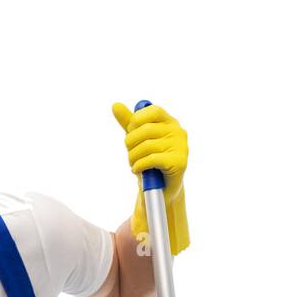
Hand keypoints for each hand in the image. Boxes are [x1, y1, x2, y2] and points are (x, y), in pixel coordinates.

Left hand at [111, 101, 189, 255]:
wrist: (160, 191)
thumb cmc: (149, 163)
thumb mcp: (137, 141)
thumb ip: (128, 123)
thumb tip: (115, 105)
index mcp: (170, 122)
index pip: (152, 111)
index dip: (136, 122)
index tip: (130, 134)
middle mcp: (178, 132)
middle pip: (146, 130)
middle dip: (130, 143)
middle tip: (130, 154)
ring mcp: (181, 147)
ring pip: (147, 146)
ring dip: (133, 157)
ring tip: (133, 164)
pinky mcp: (179, 162)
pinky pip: (152, 159)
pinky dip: (139, 165)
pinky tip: (137, 169)